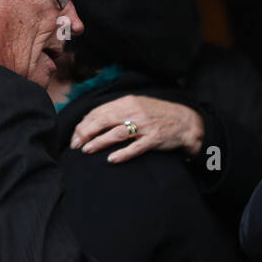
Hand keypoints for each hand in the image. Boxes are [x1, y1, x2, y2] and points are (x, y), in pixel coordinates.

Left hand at [70, 94, 204, 161]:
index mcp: (128, 102)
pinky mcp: (155, 139)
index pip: (99, 111)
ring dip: (99, 142)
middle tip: (76, 144)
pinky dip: (123, 153)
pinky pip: (136, 147)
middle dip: (86, 132)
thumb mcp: (137, 105)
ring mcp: (145, 126)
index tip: (75, 135)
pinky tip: (111, 159)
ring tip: (87, 150)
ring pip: (117, 133)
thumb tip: (93, 120)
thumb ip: (118, 110)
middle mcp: (135, 112)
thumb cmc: (158, 115)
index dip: (84, 123)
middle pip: (104, 121)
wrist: (186, 121)